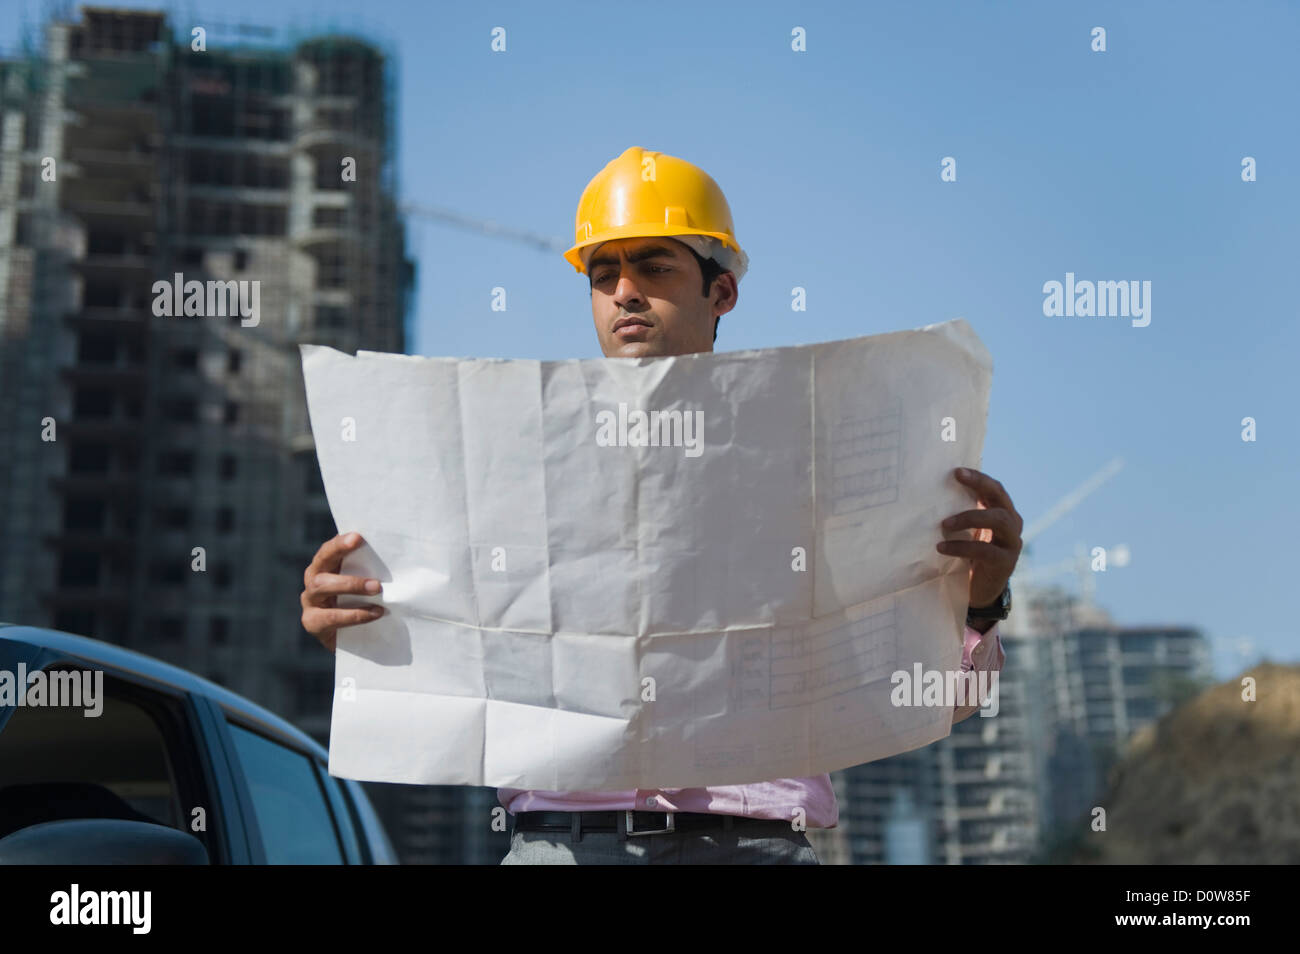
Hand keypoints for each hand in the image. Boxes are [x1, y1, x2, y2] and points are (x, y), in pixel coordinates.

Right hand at [300, 532, 384, 652]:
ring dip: (350, 586)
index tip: (357, 537)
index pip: (329, 550)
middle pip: (320, 566)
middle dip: (344, 564)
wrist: (355, 637)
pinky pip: (330, 617)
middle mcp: (314, 580)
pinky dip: (354, 615)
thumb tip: (396, 555)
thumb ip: (372, 569)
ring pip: (320, 587)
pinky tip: (375, 613)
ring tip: (376, 590)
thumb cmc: (365, 602)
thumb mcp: (367, 583)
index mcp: (326, 566)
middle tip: (375, 577)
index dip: (340, 543)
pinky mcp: (313, 622)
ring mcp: (310, 601)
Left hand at [936, 468, 1022, 610]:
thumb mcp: (968, 531)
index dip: (979, 478)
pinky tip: (942, 547)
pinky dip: (961, 547)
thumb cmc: (970, 555)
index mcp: (1003, 512)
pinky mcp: (1005, 562)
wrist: (981, 590)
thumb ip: (962, 512)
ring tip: (944, 523)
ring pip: (998, 520)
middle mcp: (1012, 524)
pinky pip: (984, 549)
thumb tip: (934, 492)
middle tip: (957, 478)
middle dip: (980, 484)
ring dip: (969, 517)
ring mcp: (1012, 543)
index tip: (957, 470)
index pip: (995, 488)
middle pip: (1000, 497)